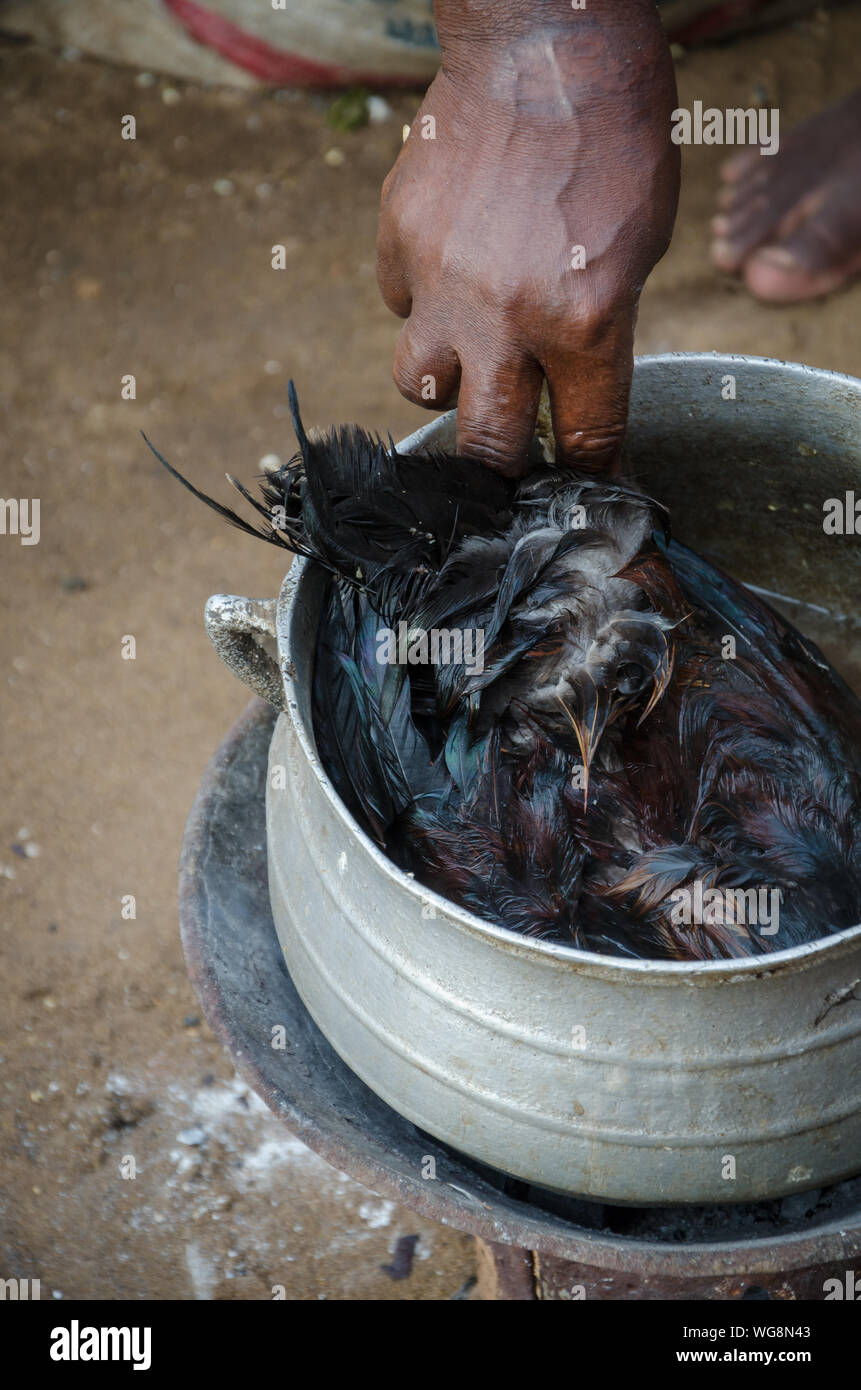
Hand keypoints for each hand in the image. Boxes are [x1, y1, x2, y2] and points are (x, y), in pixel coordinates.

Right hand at [377, 1, 678, 475]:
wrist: (548, 43)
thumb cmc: (616, 138)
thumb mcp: (639, 249)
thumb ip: (601, 331)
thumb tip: (568, 393)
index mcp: (585, 320)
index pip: (584, 437)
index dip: (587, 472)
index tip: (581, 486)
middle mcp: (506, 315)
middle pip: (485, 448)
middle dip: (501, 473)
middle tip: (508, 468)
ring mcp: (442, 280)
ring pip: (417, 384)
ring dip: (446, 385)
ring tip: (467, 354)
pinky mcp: (398, 239)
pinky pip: (400, 301)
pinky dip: (425, 300)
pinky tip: (452, 267)